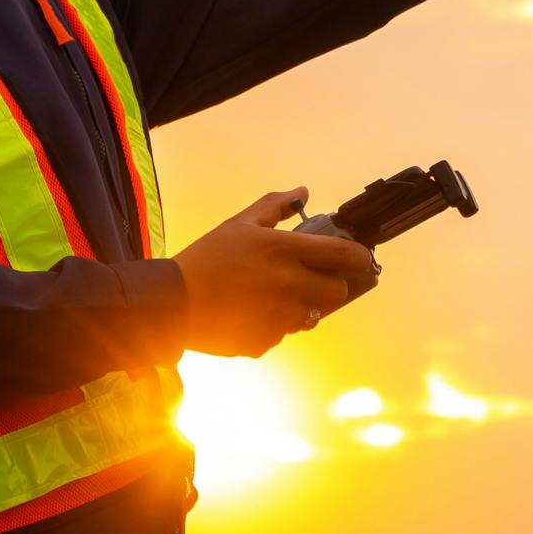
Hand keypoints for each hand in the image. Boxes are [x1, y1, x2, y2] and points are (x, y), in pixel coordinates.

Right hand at [170, 190, 377, 358]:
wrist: (173, 303)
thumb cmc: (208, 258)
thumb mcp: (241, 223)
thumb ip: (276, 205)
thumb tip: (303, 192)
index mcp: (285, 251)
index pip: (346, 256)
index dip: (360, 258)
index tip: (357, 258)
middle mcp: (289, 285)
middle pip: (338, 292)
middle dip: (331, 285)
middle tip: (312, 279)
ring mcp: (279, 317)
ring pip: (313, 316)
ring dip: (303, 307)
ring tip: (274, 296)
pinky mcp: (265, 341)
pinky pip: (284, 333)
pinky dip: (275, 325)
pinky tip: (252, 313)